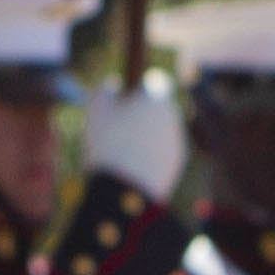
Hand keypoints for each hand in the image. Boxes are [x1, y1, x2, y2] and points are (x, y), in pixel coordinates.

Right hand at [78, 73, 186, 198]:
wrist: (126, 192)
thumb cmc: (110, 145)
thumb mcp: (97, 110)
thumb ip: (105, 89)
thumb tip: (113, 83)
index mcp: (157, 100)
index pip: (155, 83)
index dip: (139, 88)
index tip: (125, 98)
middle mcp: (173, 119)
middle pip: (158, 109)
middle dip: (142, 114)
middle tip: (118, 127)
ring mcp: (177, 143)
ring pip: (160, 132)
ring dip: (145, 136)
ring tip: (120, 151)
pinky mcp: (176, 165)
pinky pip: (161, 153)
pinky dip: (149, 156)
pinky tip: (130, 167)